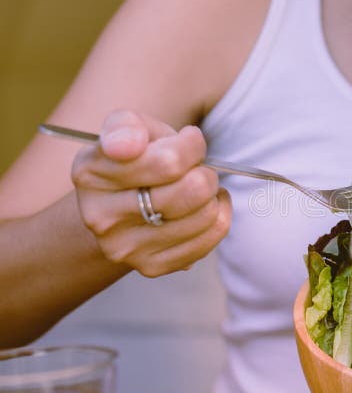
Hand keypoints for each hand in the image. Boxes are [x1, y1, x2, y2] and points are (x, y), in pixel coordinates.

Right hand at [71, 110, 231, 276]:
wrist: (119, 207)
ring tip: (197, 188)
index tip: (189, 139)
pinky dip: (220, 216)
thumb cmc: (134, 159)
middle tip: (197, 168)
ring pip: (206, 215)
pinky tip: (205, 207)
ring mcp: (126, 248)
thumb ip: (126, 125)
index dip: (191, 145)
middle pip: (193, 190)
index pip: (168, 161)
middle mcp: (101, 217)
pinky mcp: (151, 266)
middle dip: (205, 172)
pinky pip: (211, 238)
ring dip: (213, 195)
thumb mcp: (127, 128)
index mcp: (91, 174)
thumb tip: (127, 145)